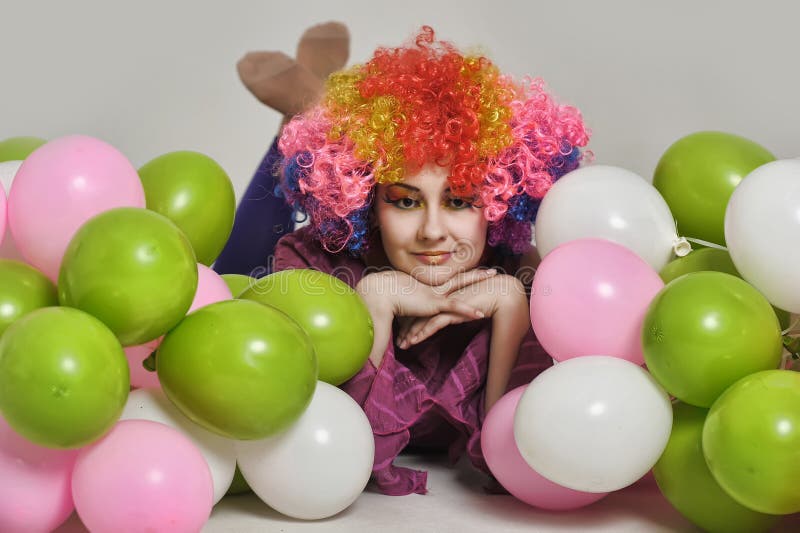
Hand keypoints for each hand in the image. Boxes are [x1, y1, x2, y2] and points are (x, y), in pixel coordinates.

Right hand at [356, 268, 497, 366]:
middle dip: (476, 274)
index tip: (473, 273)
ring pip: (461, 285)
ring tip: (494, 276)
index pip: (448, 281)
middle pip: (459, 278)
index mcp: (427, 288)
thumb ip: (408, 318)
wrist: (378, 294)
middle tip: (491, 271)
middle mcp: (433, 288)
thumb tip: (405, 332)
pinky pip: (454, 307)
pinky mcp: (432, 304)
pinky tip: (480, 313)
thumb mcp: (401, 311)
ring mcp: (434, 294)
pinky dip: (467, 310)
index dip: (461, 277)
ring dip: (478, 281)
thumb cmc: (385, 302)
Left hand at [397, 274, 526, 347]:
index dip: (415, 322)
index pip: (425, 310)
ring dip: (412, 334)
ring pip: (423, 320)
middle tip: (399, 340)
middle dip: (407, 329)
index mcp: (446, 297)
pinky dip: (423, 333)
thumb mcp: (469, 307)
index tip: (406, 332)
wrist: (501, 292)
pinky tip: (414, 341)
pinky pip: (434, 323)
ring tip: (402, 344)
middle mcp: (443, 298)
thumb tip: (457, 320)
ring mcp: (447, 304)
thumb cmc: (488, 298)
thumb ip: (461, 312)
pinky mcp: (453, 310)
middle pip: (420, 315)